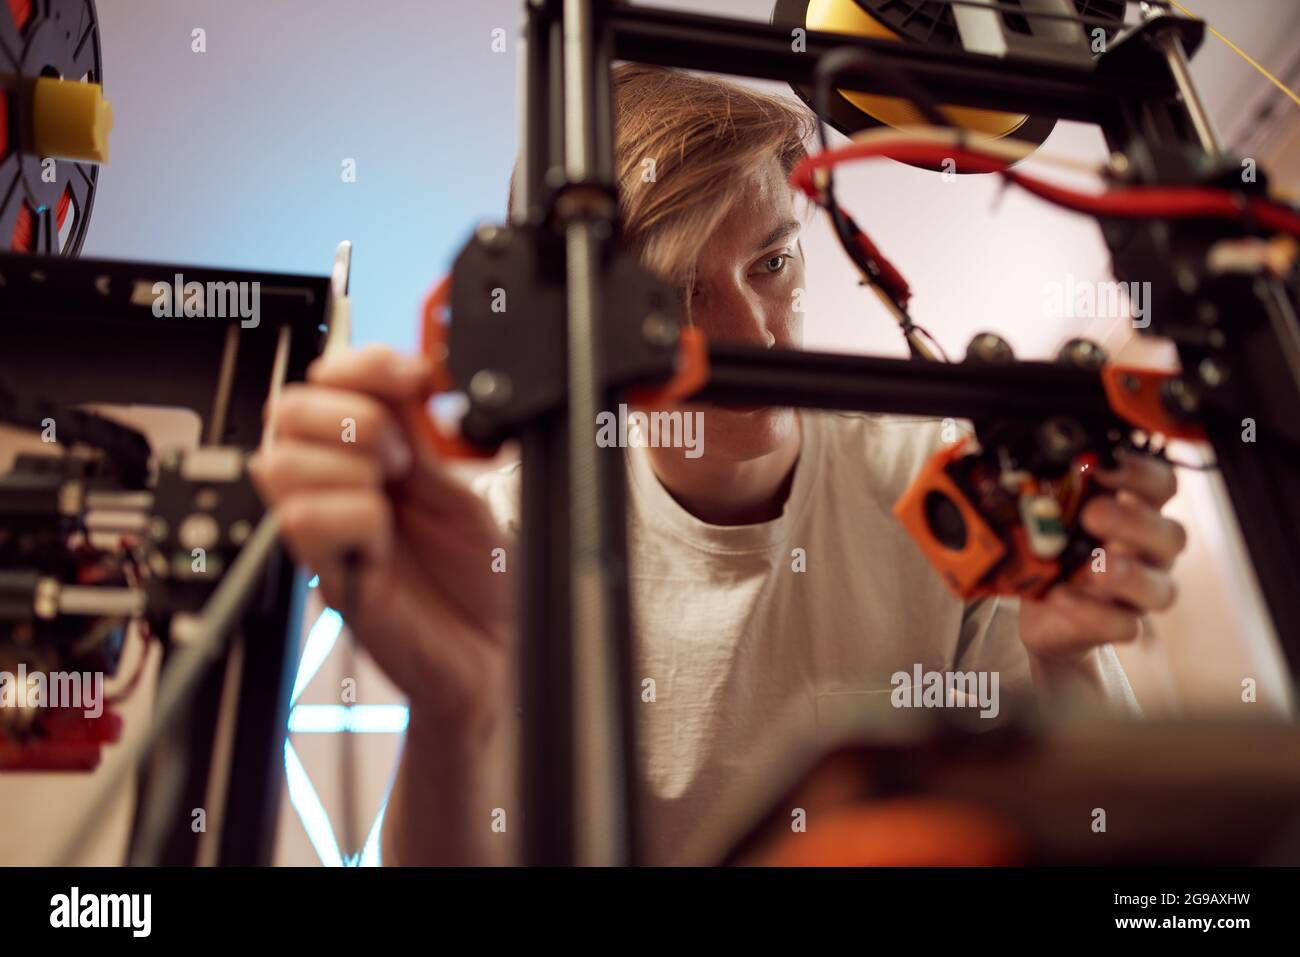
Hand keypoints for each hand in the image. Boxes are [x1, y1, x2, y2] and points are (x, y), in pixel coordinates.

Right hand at [250, 344, 513, 751]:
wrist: (498, 652)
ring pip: (283, 462)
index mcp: (369, 456)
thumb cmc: (483, 579)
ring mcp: (327, 531)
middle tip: (406, 461)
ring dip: (353, 470)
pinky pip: (305, 520)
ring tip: (394, 501)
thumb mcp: (459, 488)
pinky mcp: (326, 575)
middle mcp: (337, 488)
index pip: (326, 379)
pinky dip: (355, 518)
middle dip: (356, 419)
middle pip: (287, 410)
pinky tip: (383, 540)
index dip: (363, 365)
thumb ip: (423, 435)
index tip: (412, 379)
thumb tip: (405, 375)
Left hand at [1019, 449, 1186, 663]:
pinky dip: (1092, 613)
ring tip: (1095, 568)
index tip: (1104, 464)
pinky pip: (1123, 625)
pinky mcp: (1120, 626)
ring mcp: (1141, 594)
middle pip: (1172, 536)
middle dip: (1134, 522)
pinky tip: (1060, 596)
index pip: (1163, 486)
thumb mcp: (1053, 519)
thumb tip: (1033, 462)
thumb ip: (1055, 494)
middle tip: (1094, 513)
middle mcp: (1150, 553)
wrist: (1045, 613)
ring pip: (1162, 589)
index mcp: (1139, 513)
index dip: (1143, 473)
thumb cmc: (1056, 552)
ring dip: (1129, 575)